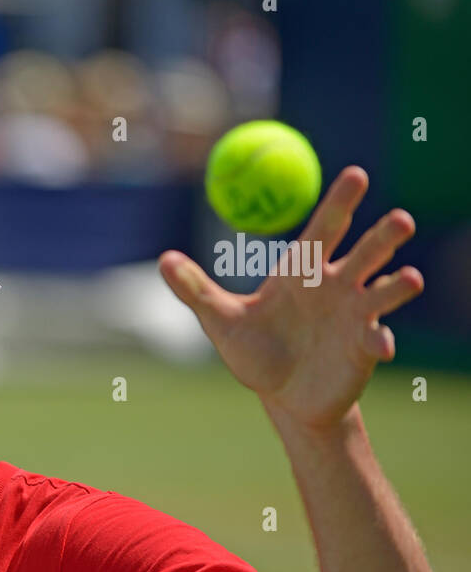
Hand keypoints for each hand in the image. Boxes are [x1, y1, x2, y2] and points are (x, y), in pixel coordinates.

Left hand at [158, 167, 422, 430]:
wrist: (280, 397)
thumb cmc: (254, 352)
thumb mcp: (221, 322)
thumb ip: (196, 290)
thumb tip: (163, 259)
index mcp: (303, 271)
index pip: (325, 228)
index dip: (341, 202)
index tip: (357, 174)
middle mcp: (338, 286)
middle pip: (368, 251)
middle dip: (385, 235)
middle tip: (402, 219)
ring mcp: (356, 316)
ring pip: (386, 290)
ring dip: (399, 284)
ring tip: (408, 280)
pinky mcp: (365, 348)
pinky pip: (378, 340)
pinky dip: (380, 342)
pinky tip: (378, 348)